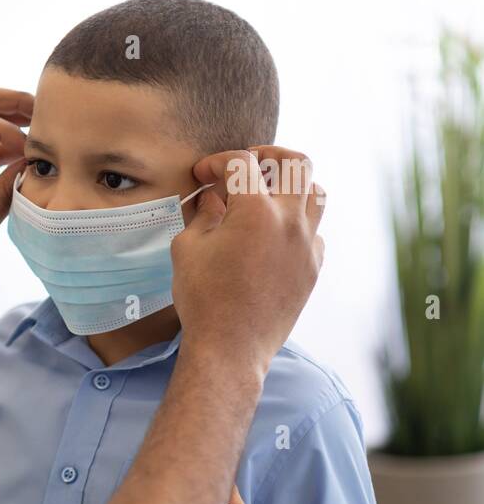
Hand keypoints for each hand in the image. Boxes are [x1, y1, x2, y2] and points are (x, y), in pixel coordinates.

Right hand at [171, 146, 324, 375]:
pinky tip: (273, 236)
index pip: (241, 163)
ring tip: (268, 196)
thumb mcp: (187, 249)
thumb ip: (202, 215)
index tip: (204, 174)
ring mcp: (307, 244)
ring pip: (316, 193)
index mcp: (255, 210)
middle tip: (248, 165)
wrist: (231, 348)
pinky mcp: (313, 267)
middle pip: (296, 163)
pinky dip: (296, 223)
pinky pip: (315, 231)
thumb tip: (213, 199)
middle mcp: (289, 221)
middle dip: (268, 156)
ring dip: (292, 186)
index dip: (218, 162)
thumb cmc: (203, 299)